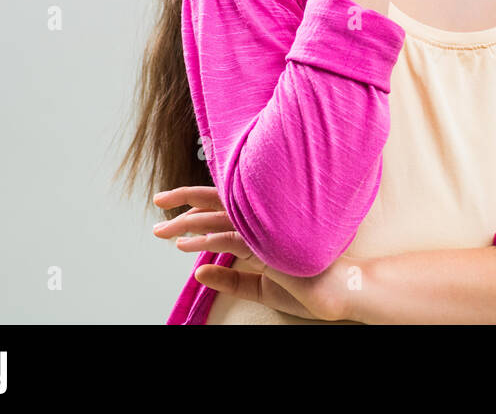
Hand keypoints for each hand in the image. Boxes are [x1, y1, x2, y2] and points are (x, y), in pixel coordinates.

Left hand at [153, 186, 359, 321]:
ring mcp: (268, 229)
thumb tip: (198, 272)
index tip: (171, 205)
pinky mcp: (271, 243)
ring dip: (188, 224)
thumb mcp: (260, 288)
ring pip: (221, 218)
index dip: (196, 202)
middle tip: (157, 202)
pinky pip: (234, 238)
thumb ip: (231, 279)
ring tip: (163, 230)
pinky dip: (208, 241)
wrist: (338, 293)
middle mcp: (265, 220)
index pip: (226, 205)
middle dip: (184, 202)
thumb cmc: (307, 286)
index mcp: (264, 224)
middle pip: (218, 202)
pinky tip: (188, 245)